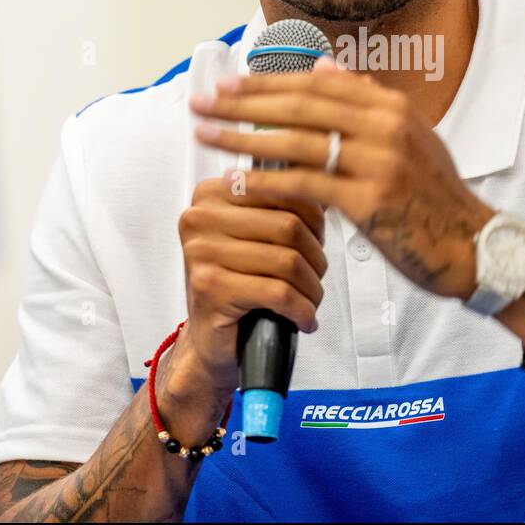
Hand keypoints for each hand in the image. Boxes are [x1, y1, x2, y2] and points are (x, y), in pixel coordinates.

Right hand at [175, 174, 328, 393]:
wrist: (210, 337)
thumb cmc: (237, 281)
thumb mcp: (254, 234)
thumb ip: (279, 206)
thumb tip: (323, 188)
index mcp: (211, 194)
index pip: (282, 190)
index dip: (314, 218)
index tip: (317, 240)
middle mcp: (201, 219)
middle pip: (289, 226)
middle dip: (316, 256)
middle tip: (317, 275)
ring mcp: (202, 254)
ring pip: (288, 262)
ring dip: (312, 287)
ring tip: (312, 299)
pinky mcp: (211, 289)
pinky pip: (279, 294)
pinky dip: (302, 310)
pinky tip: (304, 318)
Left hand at [189, 58, 493, 300]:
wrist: (472, 247)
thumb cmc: (436, 198)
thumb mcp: (411, 138)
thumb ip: (366, 102)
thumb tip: (324, 65)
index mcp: (391, 107)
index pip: (317, 83)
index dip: (268, 80)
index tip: (230, 83)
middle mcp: (385, 125)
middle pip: (299, 104)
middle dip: (245, 102)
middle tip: (204, 101)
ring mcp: (379, 161)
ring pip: (296, 141)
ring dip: (244, 137)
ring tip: (207, 135)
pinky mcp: (370, 200)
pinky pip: (306, 185)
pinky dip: (267, 182)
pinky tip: (237, 182)